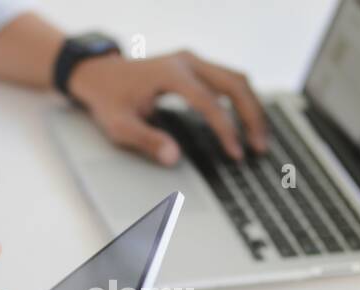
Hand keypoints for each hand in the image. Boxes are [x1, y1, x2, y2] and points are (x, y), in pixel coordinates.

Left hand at [68, 50, 268, 165]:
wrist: (99, 74)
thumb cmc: (108, 99)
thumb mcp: (119, 125)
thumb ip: (146, 141)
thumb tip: (173, 158)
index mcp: (170, 74)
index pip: (209, 102)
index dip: (225, 129)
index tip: (236, 152)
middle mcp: (186, 62)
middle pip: (235, 83)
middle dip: (252, 116)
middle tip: (260, 147)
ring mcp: (193, 62)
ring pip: (237, 79)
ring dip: (253, 107)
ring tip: (260, 138)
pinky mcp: (196, 67)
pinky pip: (229, 80)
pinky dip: (243, 101)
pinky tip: (248, 123)